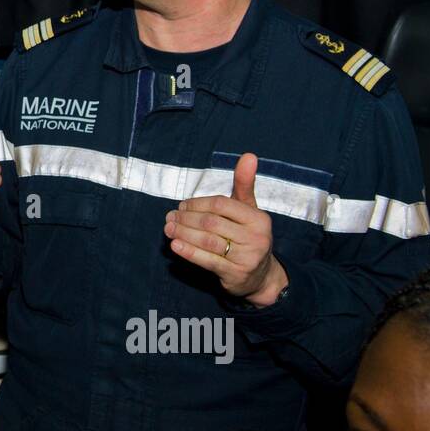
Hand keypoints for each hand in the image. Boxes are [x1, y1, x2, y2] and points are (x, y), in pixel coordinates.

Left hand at [164, 153, 288, 304]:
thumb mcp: (249, 209)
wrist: (261, 276)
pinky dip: (189, 252)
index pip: (221, 204)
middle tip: (169, 217)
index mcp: (258, 218)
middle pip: (211, 223)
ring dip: (183, 233)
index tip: (182, 206)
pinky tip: (175, 245)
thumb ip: (244, 184)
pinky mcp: (236, 274)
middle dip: (186, 219)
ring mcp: (247, 257)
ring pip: (207, 241)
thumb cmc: (248, 235)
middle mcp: (256, 237)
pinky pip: (208, 260)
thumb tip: (249, 155)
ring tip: (168, 229)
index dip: (197, 204)